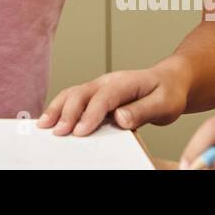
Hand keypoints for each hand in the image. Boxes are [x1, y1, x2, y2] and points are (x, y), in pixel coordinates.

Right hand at [38, 65, 188, 136]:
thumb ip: (143, 110)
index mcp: (125, 82)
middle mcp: (107, 82)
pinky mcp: (94, 95)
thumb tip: (120, 118)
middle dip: (67, 112)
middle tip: (59, 132)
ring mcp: (99, 87)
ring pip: (72, 93)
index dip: (91, 114)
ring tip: (44, 125)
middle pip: (82, 93)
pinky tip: (50, 120)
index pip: (104, 97)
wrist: (169, 82)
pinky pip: (73, 99)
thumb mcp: (165, 104)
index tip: (81, 131)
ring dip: (57, 108)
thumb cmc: (168, 93)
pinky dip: (59, 108)